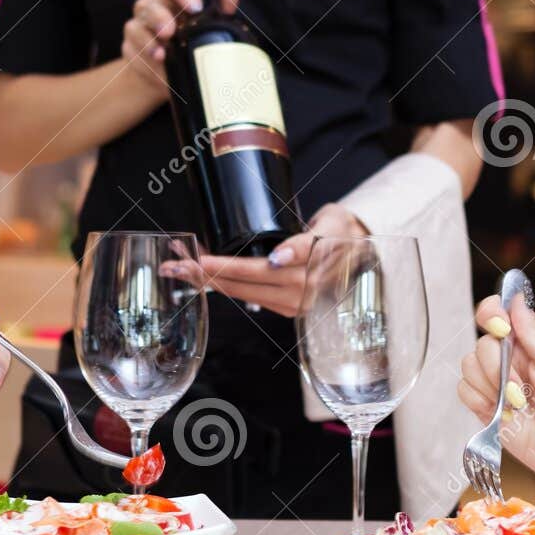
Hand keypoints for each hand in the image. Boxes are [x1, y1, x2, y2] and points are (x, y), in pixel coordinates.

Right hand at [121, 0, 240, 93]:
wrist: (171, 72)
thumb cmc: (192, 40)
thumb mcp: (210, 25)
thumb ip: (221, 8)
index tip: (195, 7)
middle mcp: (151, 7)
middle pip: (148, 4)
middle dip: (159, 17)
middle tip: (171, 32)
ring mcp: (137, 27)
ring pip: (135, 26)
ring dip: (148, 40)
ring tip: (162, 54)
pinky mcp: (129, 48)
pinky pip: (131, 51)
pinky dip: (145, 60)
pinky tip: (158, 66)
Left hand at [163, 202, 366, 317]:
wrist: (360, 249)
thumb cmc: (341, 231)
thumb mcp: (330, 227)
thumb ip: (304, 244)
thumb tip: (278, 259)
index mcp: (308, 274)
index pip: (255, 271)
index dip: (223, 266)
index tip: (198, 260)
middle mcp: (299, 295)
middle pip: (241, 285)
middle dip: (204, 274)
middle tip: (174, 263)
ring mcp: (293, 304)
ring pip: (242, 294)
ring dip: (208, 282)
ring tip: (180, 268)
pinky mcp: (288, 308)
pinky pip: (250, 296)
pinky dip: (224, 286)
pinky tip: (204, 276)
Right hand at [460, 293, 534, 482]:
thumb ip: (534, 332)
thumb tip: (516, 299)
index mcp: (527, 343)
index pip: (496, 314)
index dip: (490, 314)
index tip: (500, 327)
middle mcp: (507, 359)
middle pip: (481, 345)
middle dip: (499, 368)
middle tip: (522, 386)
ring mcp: (494, 382)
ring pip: (468, 367)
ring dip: (491, 387)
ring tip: (517, 404)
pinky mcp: (484, 405)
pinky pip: (464, 391)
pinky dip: (480, 402)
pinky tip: (503, 413)